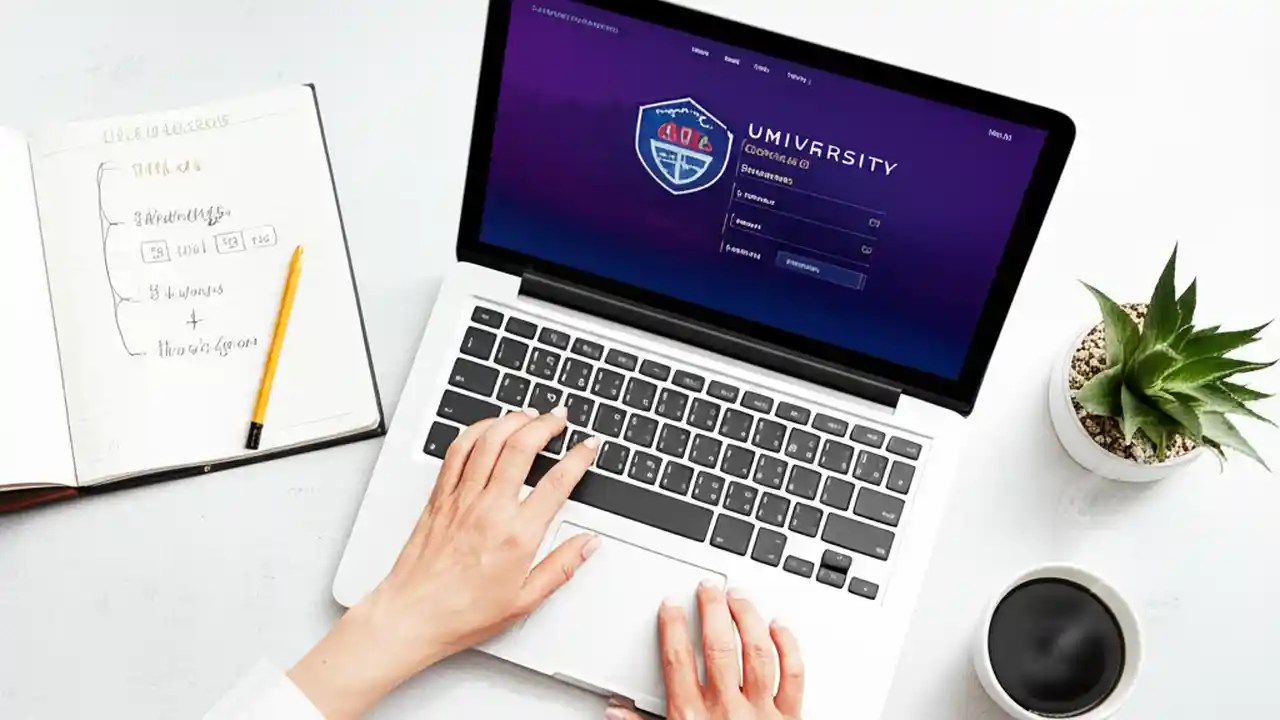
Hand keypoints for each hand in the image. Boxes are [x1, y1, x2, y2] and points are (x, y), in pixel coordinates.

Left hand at [289, 408, 600, 718]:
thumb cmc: (463, 613)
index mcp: (517, 535)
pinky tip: (488, 428)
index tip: (589, 447)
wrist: (412, 615)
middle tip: (560, 418)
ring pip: (489, 440)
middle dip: (546, 424)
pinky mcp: (440, 497)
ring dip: (513, 420)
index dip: (579, 458)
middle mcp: (490, 509)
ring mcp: (462, 499)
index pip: (557, 483)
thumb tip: (588, 543)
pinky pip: (458, 451)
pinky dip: (477, 431)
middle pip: (522, 447)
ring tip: (529, 415)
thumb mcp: (525, 599)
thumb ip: (562, 566)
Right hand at [607, 582, 803, 719]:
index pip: (677, 659)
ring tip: (740, 597)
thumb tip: (614, 711)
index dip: (671, 625)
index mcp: (691, 718)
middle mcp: (726, 712)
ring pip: (757, 652)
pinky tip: (779, 626)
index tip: (670, 605)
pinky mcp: (791, 719)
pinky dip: (788, 645)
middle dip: (712, 610)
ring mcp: (761, 713)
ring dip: (748, 618)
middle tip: (708, 588)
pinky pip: (793, 674)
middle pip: (718, 646)